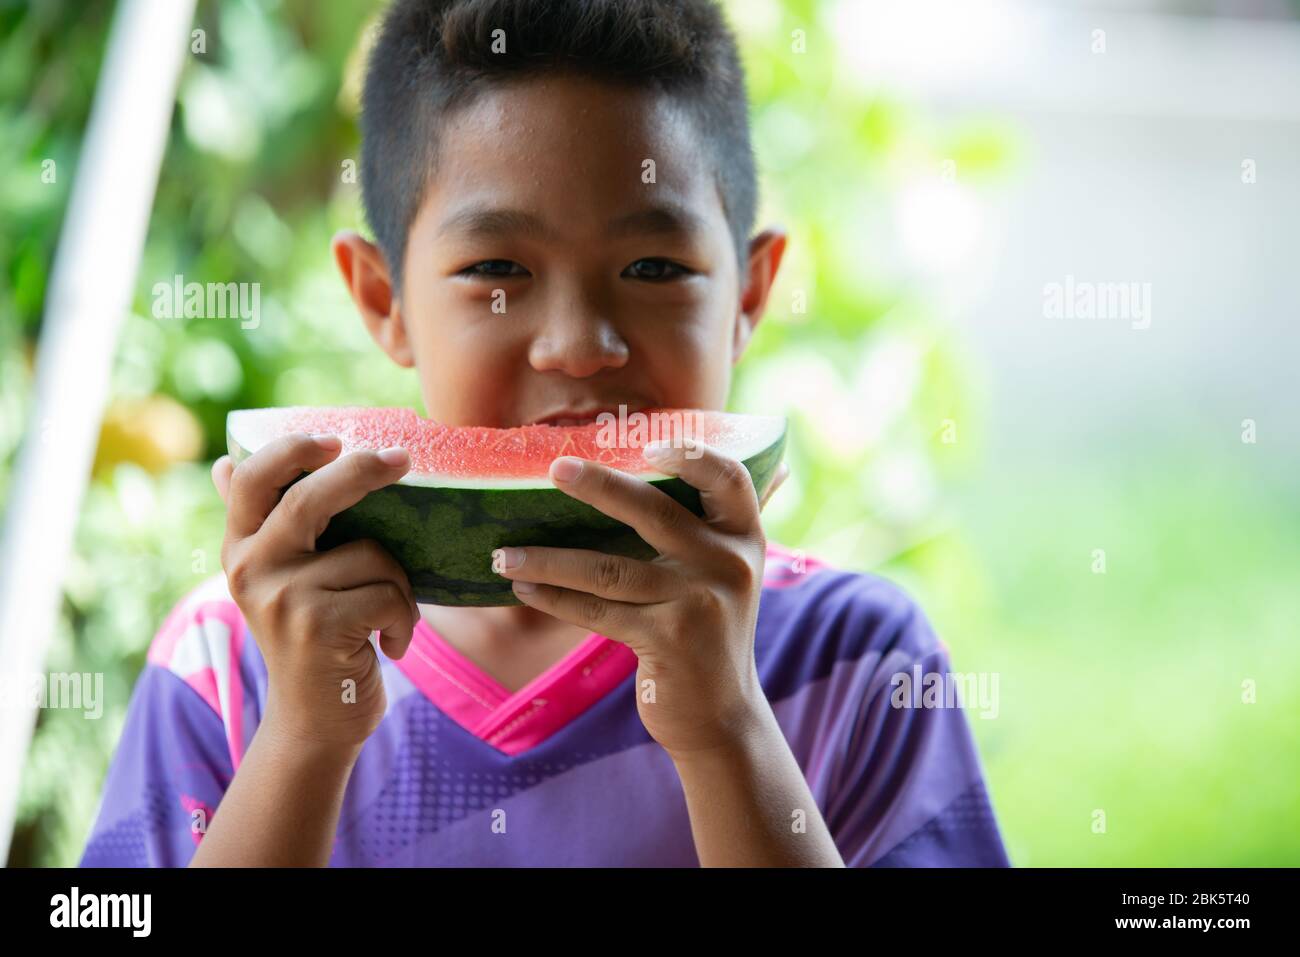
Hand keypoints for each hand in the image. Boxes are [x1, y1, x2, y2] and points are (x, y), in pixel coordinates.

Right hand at [211, 434, 419, 752]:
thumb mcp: (280, 582)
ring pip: (371, 555)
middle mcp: (251, 570)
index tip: (333, 438)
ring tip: (388, 620)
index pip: (250, 480)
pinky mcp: (317, 628)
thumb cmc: (313, 641)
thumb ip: (261, 525)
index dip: (290, 449)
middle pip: (308, 500)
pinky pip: (388, 595)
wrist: (315, 724)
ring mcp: (282, 600)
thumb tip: (220, 462)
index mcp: (242, 550)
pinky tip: (391, 646)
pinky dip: (405, 621)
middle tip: (403, 459)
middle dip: (361, 472)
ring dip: (401, 587)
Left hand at [491, 439, 789, 758]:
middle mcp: (727, 565)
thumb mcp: (721, 573)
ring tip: (502, 552)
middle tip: (554, 469)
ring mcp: (698, 603)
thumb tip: (668, 453)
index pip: (729, 478)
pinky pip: (597, 611)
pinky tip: (522, 588)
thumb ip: (704, 523)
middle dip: (599, 486)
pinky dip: (554, 597)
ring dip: (548, 558)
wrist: (721, 716)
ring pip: (610, 568)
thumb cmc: (707, 629)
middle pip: (655, 512)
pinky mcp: (668, 641)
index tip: (648, 445)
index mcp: (743, 537)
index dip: (693, 454)